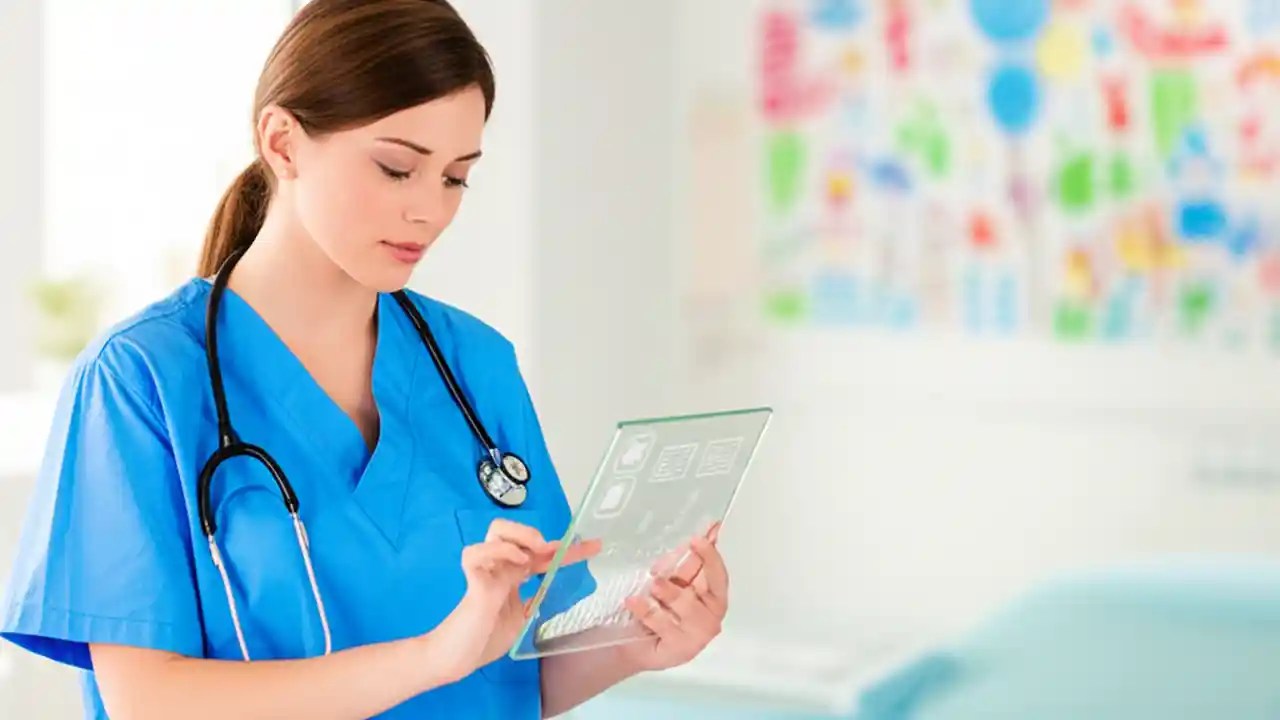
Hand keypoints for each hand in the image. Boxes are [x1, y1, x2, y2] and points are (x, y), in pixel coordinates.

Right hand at [430, 519, 600, 680]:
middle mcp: (500, 568)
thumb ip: (533, 603)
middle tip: (550, 548)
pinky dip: (498, 551)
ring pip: (496, 531)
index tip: (595, 546)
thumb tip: (549, 592)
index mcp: (512, 576)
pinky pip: (476, 553)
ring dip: (519, 534)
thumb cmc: (485, 640)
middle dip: (533, 531)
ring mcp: (486, 571)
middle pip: (511, 530)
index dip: (568, 550)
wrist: (458, 659)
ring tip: (536, 550)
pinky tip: (517, 562)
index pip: (542, 555)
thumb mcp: (520, 620)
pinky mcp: (473, 581)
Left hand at [618, 524, 728, 671]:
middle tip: (686, 548)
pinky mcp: (679, 650)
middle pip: (712, 588)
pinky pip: (666, 626)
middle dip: (700, 565)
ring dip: (671, 592)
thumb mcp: (668, 579)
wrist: (629, 642)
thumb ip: (685, 559)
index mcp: (712, 596)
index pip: (718, 573)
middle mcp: (711, 616)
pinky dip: (648, 611)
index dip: (711, 555)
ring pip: (689, 607)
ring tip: (654, 583)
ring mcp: (697, 636)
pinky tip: (633, 601)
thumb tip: (707, 528)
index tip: (699, 537)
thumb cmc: (653, 608)